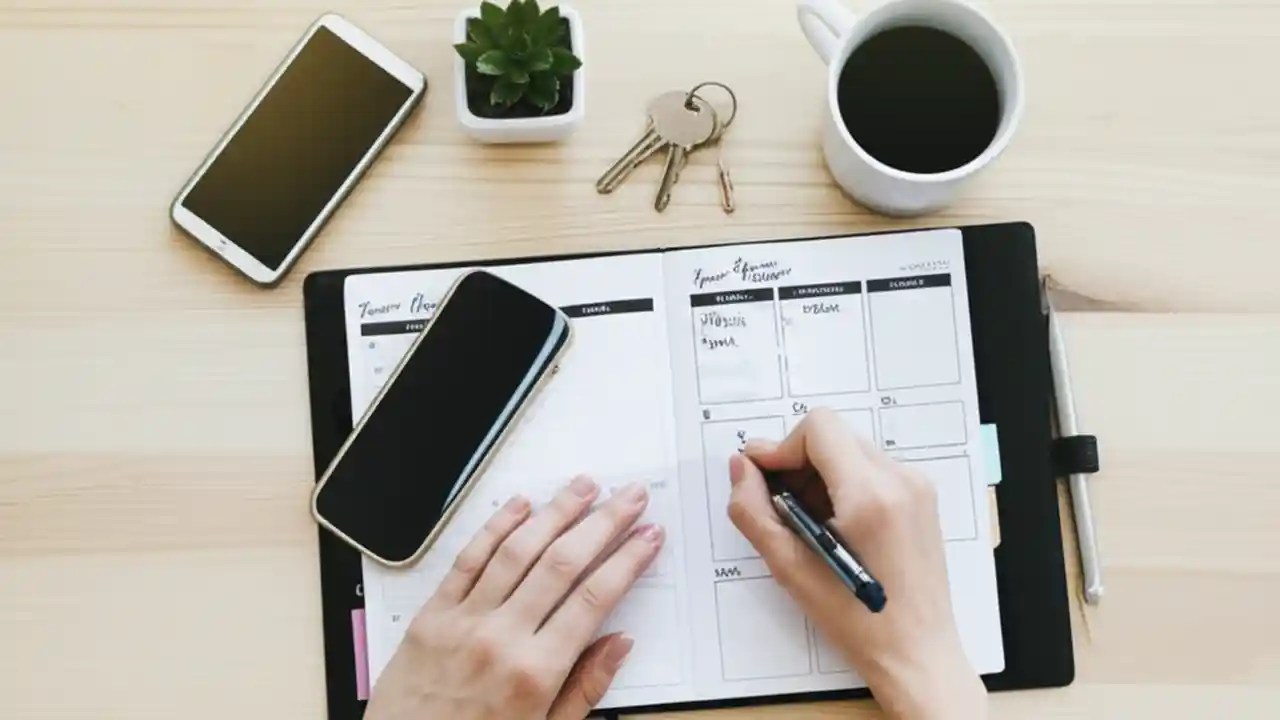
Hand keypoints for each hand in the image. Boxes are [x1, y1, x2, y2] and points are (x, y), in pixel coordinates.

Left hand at [365, 476, 663, 719]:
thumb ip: (586, 688)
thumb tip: (621, 643)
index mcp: (536, 673)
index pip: (595, 598)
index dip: (628, 560)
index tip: (648, 536)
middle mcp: (501, 638)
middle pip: (563, 563)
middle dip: (603, 522)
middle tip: (630, 495)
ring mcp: (463, 622)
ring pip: (518, 550)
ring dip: (556, 512)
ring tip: (584, 486)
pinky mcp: (431, 615)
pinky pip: (467, 560)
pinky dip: (495, 527)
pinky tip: (519, 505)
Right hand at [728, 409, 986, 718]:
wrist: (917, 653)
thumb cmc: (858, 622)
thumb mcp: (790, 569)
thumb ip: (754, 511)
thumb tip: (741, 467)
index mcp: (870, 494)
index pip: (818, 427)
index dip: (781, 448)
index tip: (762, 479)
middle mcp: (900, 479)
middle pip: (833, 436)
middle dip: (799, 464)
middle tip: (781, 508)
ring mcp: (917, 487)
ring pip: (851, 451)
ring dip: (820, 476)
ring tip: (810, 525)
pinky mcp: (922, 498)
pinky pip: (872, 469)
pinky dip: (845, 486)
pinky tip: (837, 528)